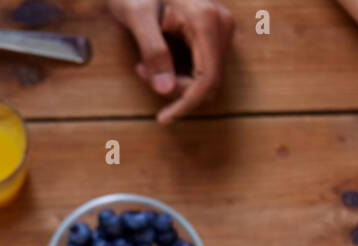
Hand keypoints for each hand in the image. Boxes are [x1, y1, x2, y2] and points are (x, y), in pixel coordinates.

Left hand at [108, 0, 234, 123]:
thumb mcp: (137, 16)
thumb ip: (152, 51)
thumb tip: (165, 89)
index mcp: (206, 20)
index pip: (207, 78)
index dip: (186, 103)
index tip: (164, 117)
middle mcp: (221, 25)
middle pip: (209, 82)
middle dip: (176, 90)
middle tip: (143, 73)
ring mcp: (221, 29)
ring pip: (206, 78)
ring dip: (175, 82)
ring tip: (145, 66)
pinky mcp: (214, 34)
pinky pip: (203, 68)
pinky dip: (180, 74)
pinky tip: (158, 63)